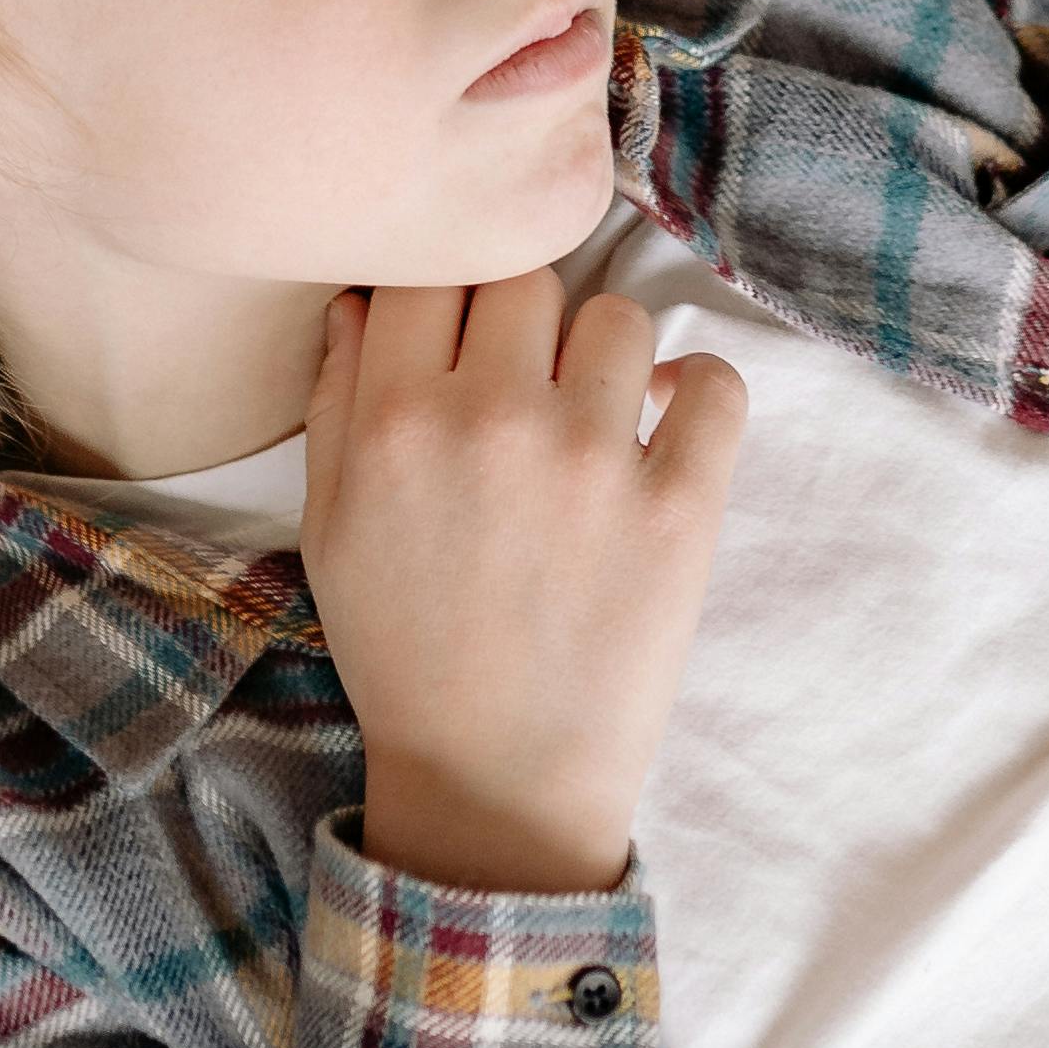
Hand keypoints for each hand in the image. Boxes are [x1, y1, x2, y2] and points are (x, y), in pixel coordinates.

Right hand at [304, 270, 748, 894]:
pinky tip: (670, 416)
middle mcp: (496, 420)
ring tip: (598, 410)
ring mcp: (595, 461)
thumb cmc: (406, 654)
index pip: (436, 268)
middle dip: (527, 321)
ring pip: (621, 317)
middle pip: (528, 278)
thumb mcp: (330, 528)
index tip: (466, 333)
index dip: (453, 292)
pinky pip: (718, 386)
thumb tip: (366, 297)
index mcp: (397, 419)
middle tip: (529, 379)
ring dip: (608, 355)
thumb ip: (338, 401)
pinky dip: (701, 388)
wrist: (495, 779)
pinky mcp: (680, 507)